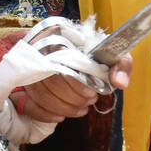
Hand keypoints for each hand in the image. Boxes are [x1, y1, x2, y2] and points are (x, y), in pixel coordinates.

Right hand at [18, 53, 132, 123]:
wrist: (82, 50)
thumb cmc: (97, 53)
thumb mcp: (113, 53)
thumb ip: (122, 64)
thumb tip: (119, 83)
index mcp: (61, 34)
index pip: (63, 63)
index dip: (78, 84)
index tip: (92, 93)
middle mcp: (40, 48)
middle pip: (50, 80)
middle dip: (72, 98)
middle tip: (88, 102)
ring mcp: (30, 66)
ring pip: (40, 92)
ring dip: (62, 107)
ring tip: (80, 109)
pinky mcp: (27, 82)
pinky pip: (28, 102)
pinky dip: (44, 113)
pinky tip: (61, 117)